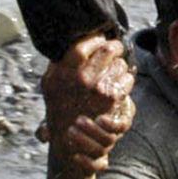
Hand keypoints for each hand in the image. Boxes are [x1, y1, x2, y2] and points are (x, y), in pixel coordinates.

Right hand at [40, 34, 135, 175]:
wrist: (70, 140)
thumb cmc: (60, 108)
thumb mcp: (50, 84)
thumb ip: (59, 63)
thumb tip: (73, 40)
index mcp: (60, 73)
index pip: (80, 46)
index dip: (94, 39)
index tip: (100, 38)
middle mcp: (78, 79)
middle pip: (106, 49)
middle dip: (114, 47)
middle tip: (116, 48)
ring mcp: (96, 88)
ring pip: (120, 63)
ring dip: (121, 64)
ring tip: (116, 69)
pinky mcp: (111, 97)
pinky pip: (127, 78)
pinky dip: (128, 78)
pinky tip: (121, 83)